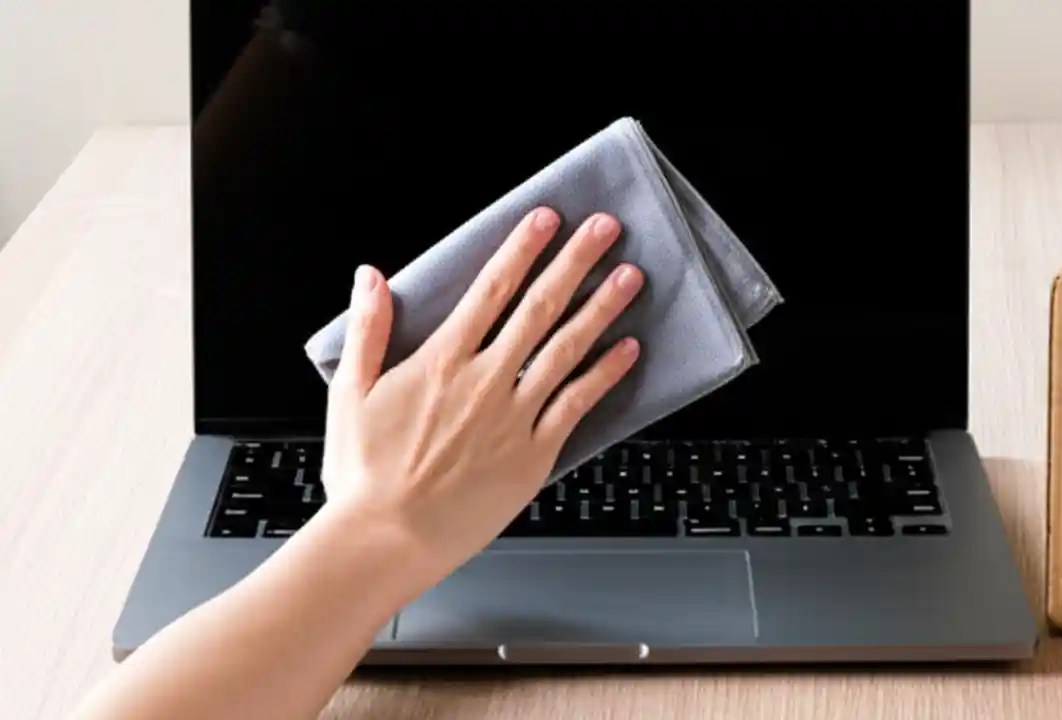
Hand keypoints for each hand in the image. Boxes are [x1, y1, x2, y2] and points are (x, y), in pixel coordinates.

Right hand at [320, 207, 642, 588]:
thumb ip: (367, 329)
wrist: (385, 541)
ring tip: (630, 277)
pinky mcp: (533, 455)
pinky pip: (576, 405)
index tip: (547, 218)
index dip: (522, 248)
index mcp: (441, 361)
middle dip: (576, 262)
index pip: (491, 288)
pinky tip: (626, 350)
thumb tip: (372, 277)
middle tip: (605, 229)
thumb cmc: (365, 476)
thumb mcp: (349, 393)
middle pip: (540, 308)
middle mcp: (484, 381)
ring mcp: (513, 417)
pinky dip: (604, 375)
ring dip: (602, 309)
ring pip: (568, 350)